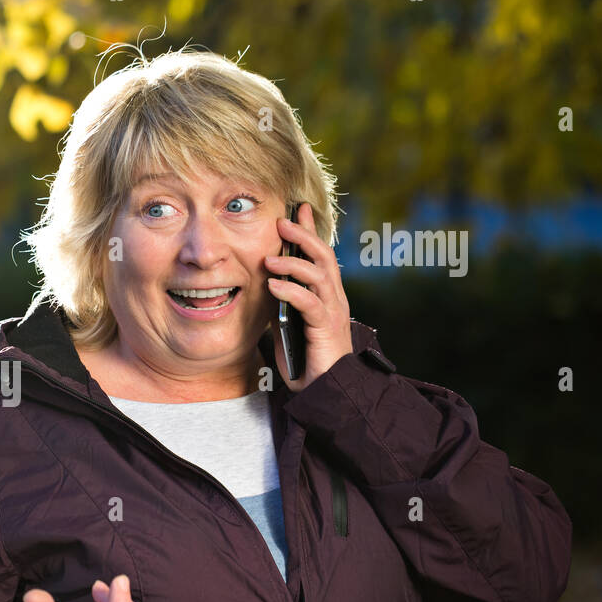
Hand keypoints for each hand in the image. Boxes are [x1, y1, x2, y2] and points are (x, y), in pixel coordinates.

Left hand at [264, 202, 353, 390]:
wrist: (326, 392)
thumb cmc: (308, 363)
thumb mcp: (287, 329)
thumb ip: (281, 308)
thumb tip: (267, 288)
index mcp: (325, 296)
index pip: (319, 257)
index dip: (309, 233)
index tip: (297, 210)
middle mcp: (333, 299)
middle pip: (323, 258)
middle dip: (304, 236)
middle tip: (283, 219)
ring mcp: (333, 312)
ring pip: (319, 275)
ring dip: (294, 262)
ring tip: (269, 256)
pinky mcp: (326, 329)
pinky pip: (309, 303)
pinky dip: (291, 291)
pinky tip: (273, 285)